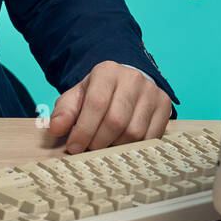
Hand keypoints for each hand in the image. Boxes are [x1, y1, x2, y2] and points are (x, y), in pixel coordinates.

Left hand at [47, 61, 172, 152]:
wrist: (127, 83)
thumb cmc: (99, 92)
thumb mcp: (78, 96)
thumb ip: (64, 112)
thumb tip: (55, 129)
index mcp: (107, 71)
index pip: (96, 103)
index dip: (83, 130)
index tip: (74, 147)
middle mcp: (133, 79)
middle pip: (116, 120)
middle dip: (98, 141)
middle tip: (89, 149)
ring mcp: (152, 92)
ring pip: (134, 132)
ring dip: (116, 146)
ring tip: (105, 145)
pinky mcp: (164, 106)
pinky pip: (150, 137)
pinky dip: (134, 147)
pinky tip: (122, 144)